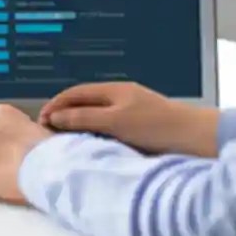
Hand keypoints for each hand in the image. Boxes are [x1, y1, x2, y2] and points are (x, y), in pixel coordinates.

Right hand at [38, 82, 219, 157]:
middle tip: (48, 131)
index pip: (75, 92)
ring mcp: (130, 112)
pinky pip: (108, 127)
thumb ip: (84, 117)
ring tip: (65, 140)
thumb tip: (57, 116)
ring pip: (95, 115)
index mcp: (114, 90)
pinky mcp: (139, 127)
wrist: (194, 138)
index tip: (41, 119)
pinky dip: (94, 134)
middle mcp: (121, 97)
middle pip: (84, 102)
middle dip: (64, 114)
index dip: (55, 104)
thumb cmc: (157, 125)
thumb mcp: (114, 121)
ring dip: (79, 125)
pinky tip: (92, 145)